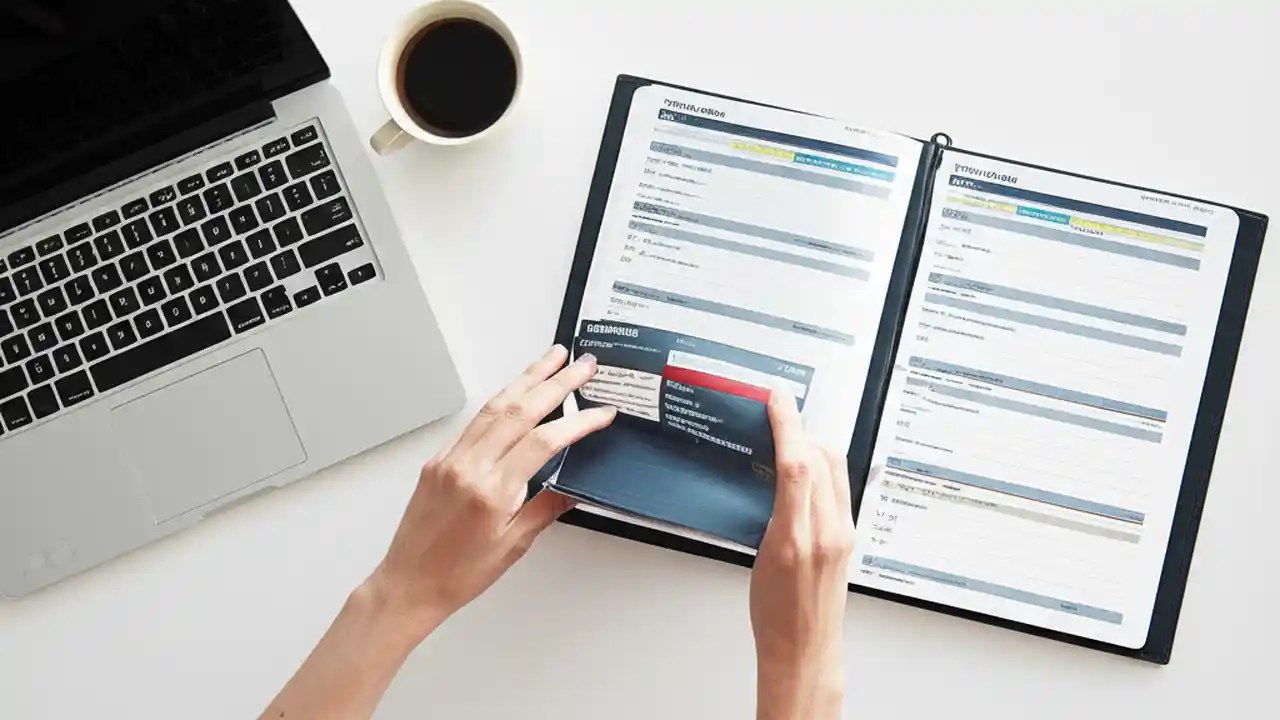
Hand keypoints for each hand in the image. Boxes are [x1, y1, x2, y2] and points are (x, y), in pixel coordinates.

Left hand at [367, 345, 616, 638]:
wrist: (408, 584)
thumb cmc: (458, 574)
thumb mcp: (513, 546)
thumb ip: (545, 508)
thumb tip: (573, 486)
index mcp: (491, 491)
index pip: (544, 442)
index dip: (578, 422)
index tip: (603, 412)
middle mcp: (469, 467)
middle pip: (520, 411)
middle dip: (556, 383)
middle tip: (583, 365)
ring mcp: (450, 459)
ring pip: (495, 407)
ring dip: (526, 379)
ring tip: (552, 359)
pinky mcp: (438, 459)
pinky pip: (475, 422)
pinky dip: (500, 401)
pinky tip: (516, 391)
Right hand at [751, 392, 853, 719]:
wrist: (804, 649)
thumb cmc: (775, 614)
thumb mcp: (760, 558)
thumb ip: (770, 512)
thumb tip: (771, 469)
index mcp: (798, 537)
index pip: (797, 464)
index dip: (786, 424)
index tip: (776, 398)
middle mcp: (828, 531)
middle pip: (819, 458)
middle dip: (798, 429)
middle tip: (774, 413)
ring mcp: (843, 533)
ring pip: (833, 468)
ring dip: (811, 444)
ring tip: (787, 435)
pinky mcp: (848, 537)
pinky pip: (837, 487)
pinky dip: (819, 467)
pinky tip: (803, 468)